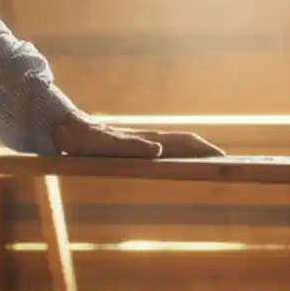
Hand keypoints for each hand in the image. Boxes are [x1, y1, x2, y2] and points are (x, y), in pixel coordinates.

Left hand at [51, 112, 224, 158]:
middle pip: (182, 142)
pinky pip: (159, 150)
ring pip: (172, 145)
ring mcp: (138, 142)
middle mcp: (145, 139)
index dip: (203, 149)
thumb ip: (132, 146)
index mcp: (145, 139)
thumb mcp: (106, 145)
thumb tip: (160, 150)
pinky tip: (175, 161)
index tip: (223, 157)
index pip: (182, 141)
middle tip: (225, 161)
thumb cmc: (84, 139)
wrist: (64, 129)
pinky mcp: (129, 147)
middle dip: (204, 150)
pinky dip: (174, 154)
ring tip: (208, 161)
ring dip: (192, 152)